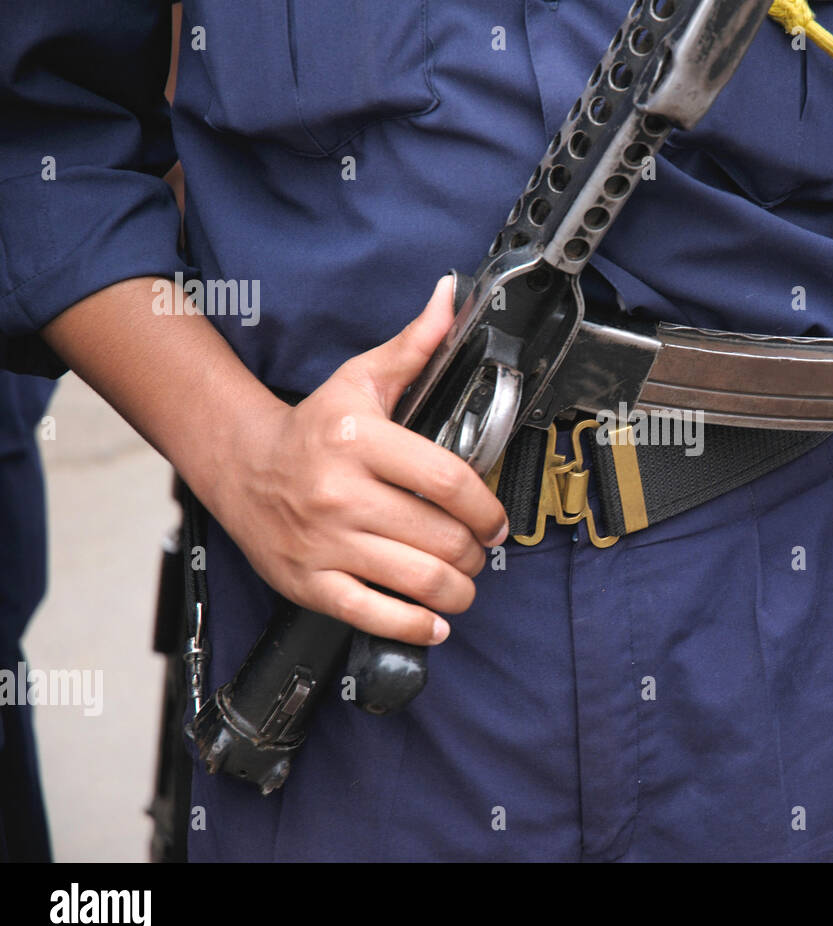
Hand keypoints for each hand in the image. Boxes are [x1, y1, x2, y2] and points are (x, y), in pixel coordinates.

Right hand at [209, 275, 508, 644]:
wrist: (241, 465)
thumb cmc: (314, 427)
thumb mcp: (362, 379)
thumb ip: (414, 346)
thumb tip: (449, 297)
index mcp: (361, 440)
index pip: (448, 481)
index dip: (487, 509)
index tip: (496, 520)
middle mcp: (341, 493)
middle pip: (440, 537)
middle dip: (476, 553)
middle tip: (480, 551)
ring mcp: (324, 542)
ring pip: (418, 580)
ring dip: (458, 589)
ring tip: (463, 581)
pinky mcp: (309, 582)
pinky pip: (374, 615)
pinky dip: (417, 626)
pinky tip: (435, 620)